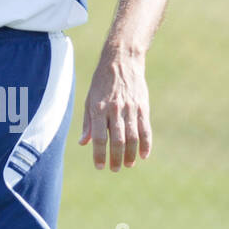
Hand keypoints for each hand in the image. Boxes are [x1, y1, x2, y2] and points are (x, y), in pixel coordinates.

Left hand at [79, 51, 151, 170]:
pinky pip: (145, 129)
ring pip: (132, 138)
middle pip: (117, 141)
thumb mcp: (89, 98)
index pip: (99, 137)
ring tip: (128, 164)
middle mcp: (114, 110)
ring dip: (131, 154)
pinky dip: (145, 144)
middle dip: (116, 158)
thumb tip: (83, 142)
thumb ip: (88, 122)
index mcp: (98, 108)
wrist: (122, 60)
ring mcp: (130, 108)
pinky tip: (143, 155)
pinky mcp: (142, 107)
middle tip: (115, 169)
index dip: (99, 154)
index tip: (100, 166)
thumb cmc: (102, 81)